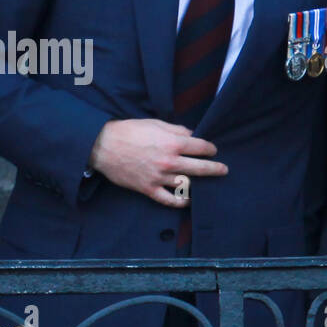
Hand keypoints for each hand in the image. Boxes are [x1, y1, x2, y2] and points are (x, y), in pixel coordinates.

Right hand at [88, 119, 227, 207]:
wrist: (103, 145)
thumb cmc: (129, 131)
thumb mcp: (155, 124)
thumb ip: (176, 130)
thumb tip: (191, 134)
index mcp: (172, 143)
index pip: (201, 148)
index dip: (210, 149)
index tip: (213, 150)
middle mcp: (169, 161)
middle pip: (200, 168)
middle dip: (215, 168)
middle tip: (223, 170)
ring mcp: (159, 177)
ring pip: (187, 185)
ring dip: (199, 185)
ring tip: (205, 184)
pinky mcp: (148, 188)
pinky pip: (169, 200)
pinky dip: (181, 202)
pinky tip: (188, 200)